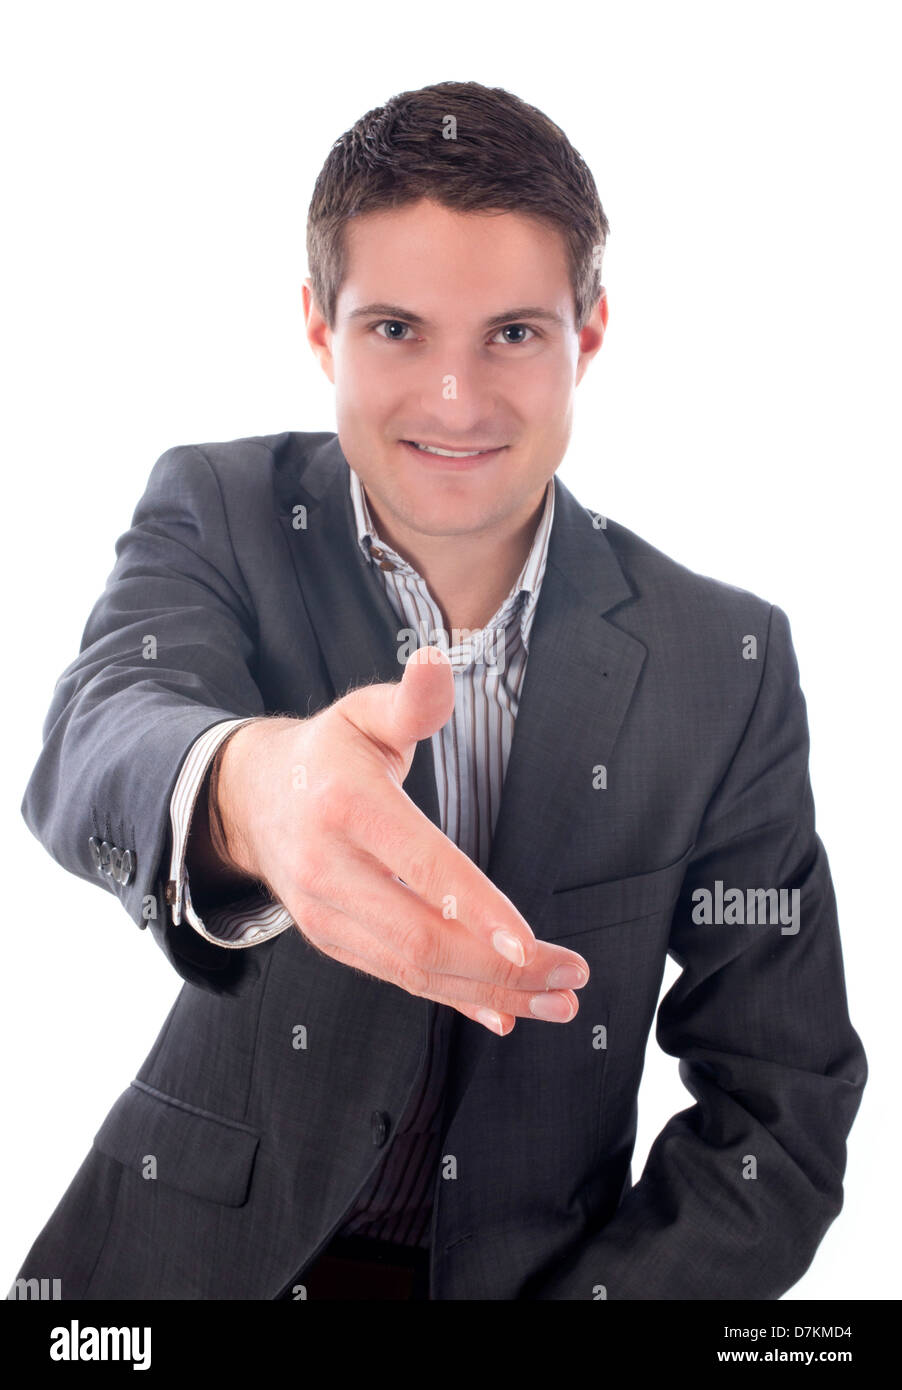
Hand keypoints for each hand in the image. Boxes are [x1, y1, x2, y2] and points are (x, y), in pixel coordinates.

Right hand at [214, 646, 588, 1033]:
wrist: (250, 799)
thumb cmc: (325, 753)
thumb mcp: (363, 714)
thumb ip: (412, 700)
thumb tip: (440, 663)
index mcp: (344, 804)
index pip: (418, 863)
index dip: (475, 906)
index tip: (530, 939)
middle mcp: (327, 867)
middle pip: (420, 936)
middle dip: (502, 965)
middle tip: (570, 976)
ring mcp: (324, 912)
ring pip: (412, 969)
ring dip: (491, 991)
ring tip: (558, 1002)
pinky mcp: (331, 939)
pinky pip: (398, 978)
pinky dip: (455, 998)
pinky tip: (504, 1011)